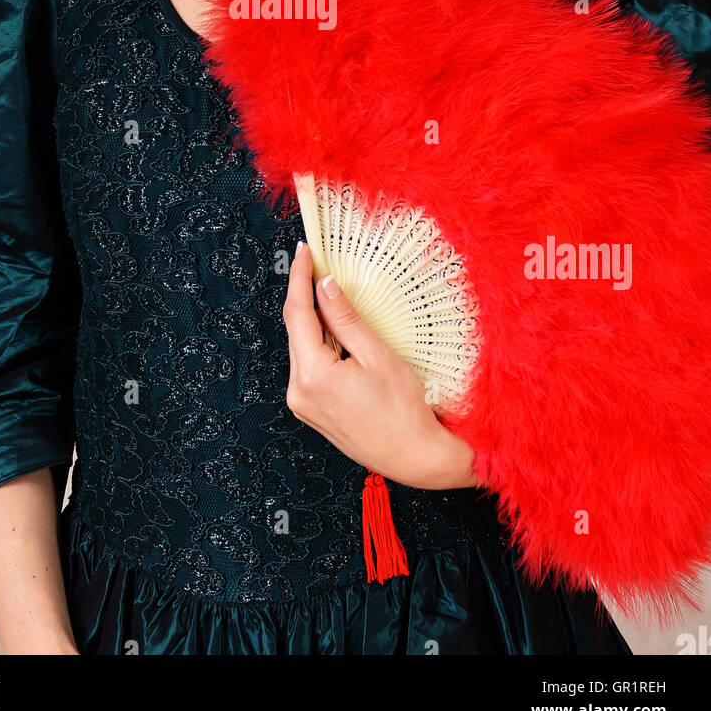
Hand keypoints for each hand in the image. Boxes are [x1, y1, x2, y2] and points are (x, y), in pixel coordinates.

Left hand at [283, 240, 478, 488]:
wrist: (415, 458)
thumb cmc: (403, 410)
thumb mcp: (376, 354)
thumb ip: (344, 318)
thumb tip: (323, 285)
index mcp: (312, 375)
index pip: (297, 313)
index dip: (298, 278)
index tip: (303, 251)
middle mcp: (298, 392)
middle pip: (296, 330)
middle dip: (305, 296)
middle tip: (316, 263)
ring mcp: (303, 405)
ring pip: (301, 348)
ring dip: (313, 321)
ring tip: (328, 293)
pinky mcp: (311, 411)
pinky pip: (308, 367)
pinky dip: (318, 345)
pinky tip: (334, 331)